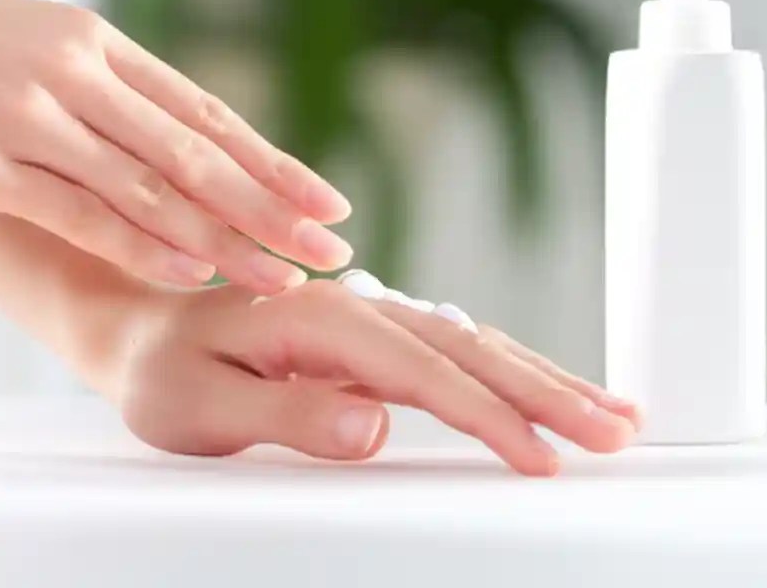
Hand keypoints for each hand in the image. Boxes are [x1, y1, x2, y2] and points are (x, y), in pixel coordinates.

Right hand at [0, 0, 351, 293]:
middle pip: (197, 155)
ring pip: (146, 187)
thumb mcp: (66, 52)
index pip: (211, 118)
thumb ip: (133, 101)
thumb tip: (226, 163)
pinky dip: (138, 243)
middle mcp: (74, 73)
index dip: (276, 166)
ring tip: (280, 275)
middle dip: (270, 211)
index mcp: (104, 45)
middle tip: (329, 252)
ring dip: (222, 238)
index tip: (330, 206)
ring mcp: (26, 116)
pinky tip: (195, 269)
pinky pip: (75, 210)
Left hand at [116, 280, 641, 474]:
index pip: (424, 374)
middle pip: (477, 351)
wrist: (148, 328)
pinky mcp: (391, 340)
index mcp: (325, 322)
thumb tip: (375, 427)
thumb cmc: (167, 374)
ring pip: (485, 348)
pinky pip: (468, 355)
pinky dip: (522, 374)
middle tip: (618, 431)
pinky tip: (557, 392)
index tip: (541, 457)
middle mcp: (367, 310)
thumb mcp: (200, 406)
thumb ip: (286, 416)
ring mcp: (384, 321)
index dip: (489, 417)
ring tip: (618, 413)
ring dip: (553, 381)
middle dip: (552, 393)